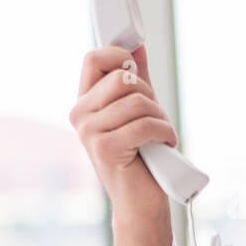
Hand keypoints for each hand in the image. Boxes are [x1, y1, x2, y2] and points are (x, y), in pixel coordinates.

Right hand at [72, 42, 177, 245]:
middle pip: (121, 78)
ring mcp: (89, 133)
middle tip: (156, 117)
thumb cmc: (142, 155)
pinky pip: (143, 124)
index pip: (94, 58)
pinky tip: (165, 143)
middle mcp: (80, 115)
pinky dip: (164, 132)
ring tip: (162, 134)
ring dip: (160, 117)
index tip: (136, 71)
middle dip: (149, 95)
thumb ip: (134, 79)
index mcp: (85, 102)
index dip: (119, 56)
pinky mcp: (104, 149)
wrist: (140, 200)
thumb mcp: (138, 110)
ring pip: (136, 101)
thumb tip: (137, 45)